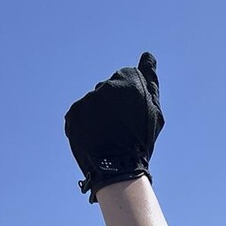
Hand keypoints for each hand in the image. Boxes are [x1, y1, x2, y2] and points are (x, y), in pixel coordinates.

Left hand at [65, 52, 163, 201]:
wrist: (117, 169)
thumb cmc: (140, 141)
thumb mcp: (153, 111)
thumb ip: (150, 80)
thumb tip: (147, 56)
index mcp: (125, 82)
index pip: (125, 78)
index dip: (130, 98)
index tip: (132, 116)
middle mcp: (104, 87)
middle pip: (107, 90)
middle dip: (113, 106)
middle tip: (121, 129)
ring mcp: (86, 101)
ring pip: (93, 103)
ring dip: (99, 116)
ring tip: (108, 136)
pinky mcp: (73, 114)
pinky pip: (79, 115)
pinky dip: (85, 125)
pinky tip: (95, 138)